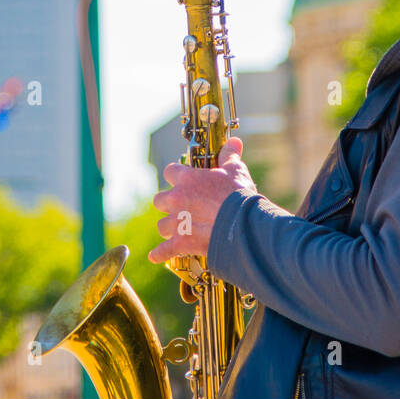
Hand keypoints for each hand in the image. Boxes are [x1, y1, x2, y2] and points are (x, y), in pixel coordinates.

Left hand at [148, 137, 255, 263]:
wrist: (243, 224)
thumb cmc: (239, 195)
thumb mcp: (236, 171)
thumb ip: (230, 156)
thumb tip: (234, 142)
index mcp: (187, 179)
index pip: (170, 171)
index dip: (176, 176)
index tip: (182, 180)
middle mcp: (177, 199)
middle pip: (160, 200)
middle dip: (168, 204)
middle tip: (180, 207)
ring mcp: (177, 222)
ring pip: (162, 225)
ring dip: (170, 227)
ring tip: (178, 230)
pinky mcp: (181, 242)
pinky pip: (164, 250)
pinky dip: (160, 254)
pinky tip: (156, 256)